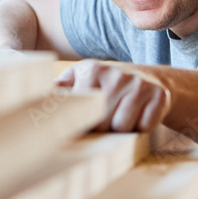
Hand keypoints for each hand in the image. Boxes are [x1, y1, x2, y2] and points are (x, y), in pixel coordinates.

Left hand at [55, 60, 171, 132]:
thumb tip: (38, 96)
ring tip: (123, 114)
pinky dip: (142, 126)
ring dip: (123, 128)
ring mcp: (139, 84)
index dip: (82, 122)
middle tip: (108, 115)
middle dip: (103, 126)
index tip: (84, 120)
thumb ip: (61, 88)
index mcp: (92, 70)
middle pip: (101, 123)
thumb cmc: (108, 85)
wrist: (152, 78)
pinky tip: (140, 114)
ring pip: (122, 127)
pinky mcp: (159, 95)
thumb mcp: (82, 79)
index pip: (79, 111)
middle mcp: (116, 74)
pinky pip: (145, 126)